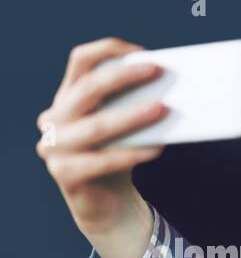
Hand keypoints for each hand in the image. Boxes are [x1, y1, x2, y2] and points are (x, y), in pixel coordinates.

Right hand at [36, 38, 166, 257]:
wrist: (108, 206)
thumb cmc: (119, 157)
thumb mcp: (123, 127)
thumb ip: (132, 105)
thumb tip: (169, 86)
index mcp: (66, 98)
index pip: (80, 61)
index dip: (109, 51)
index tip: (143, 53)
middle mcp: (53, 118)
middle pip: (88, 88)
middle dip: (124, 76)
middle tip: (158, 71)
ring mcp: (53, 146)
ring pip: (97, 126)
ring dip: (133, 116)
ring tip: (164, 109)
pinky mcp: (64, 174)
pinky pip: (103, 161)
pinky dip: (133, 153)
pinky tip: (157, 148)